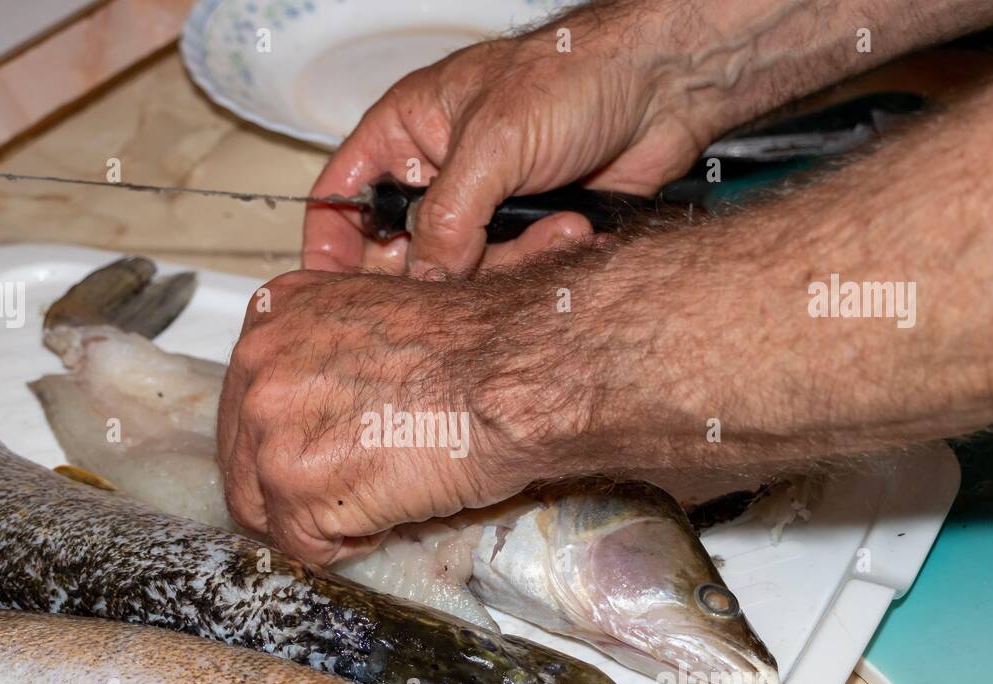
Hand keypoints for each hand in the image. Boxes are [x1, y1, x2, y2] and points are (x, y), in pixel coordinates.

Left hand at [216, 265, 601, 563]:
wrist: (507, 373)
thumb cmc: (470, 349)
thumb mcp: (375, 322)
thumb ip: (329, 360)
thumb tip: (324, 412)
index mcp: (274, 317)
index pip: (248, 406)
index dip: (291, 441)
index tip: (328, 453)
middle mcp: (257, 363)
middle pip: (243, 461)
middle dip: (293, 488)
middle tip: (351, 490)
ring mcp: (268, 424)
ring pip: (264, 509)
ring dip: (316, 519)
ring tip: (376, 499)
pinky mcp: (293, 482)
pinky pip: (303, 545)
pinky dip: (348, 545)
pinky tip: (389, 511)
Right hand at [302, 1, 713, 276]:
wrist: (664, 88)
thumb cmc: (573, 76)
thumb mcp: (494, 142)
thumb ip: (448, 217)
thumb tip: (424, 282)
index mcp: (405, 134)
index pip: (341, 198)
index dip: (329, 248)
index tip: (330, 297)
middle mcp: (437, 177)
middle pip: (398, 253)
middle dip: (430, 273)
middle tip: (463, 275)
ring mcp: (482, 211)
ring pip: (459, 275)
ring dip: (505, 264)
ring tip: (556, 224)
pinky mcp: (526, 236)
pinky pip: (509, 277)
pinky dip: (539, 264)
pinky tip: (574, 230)